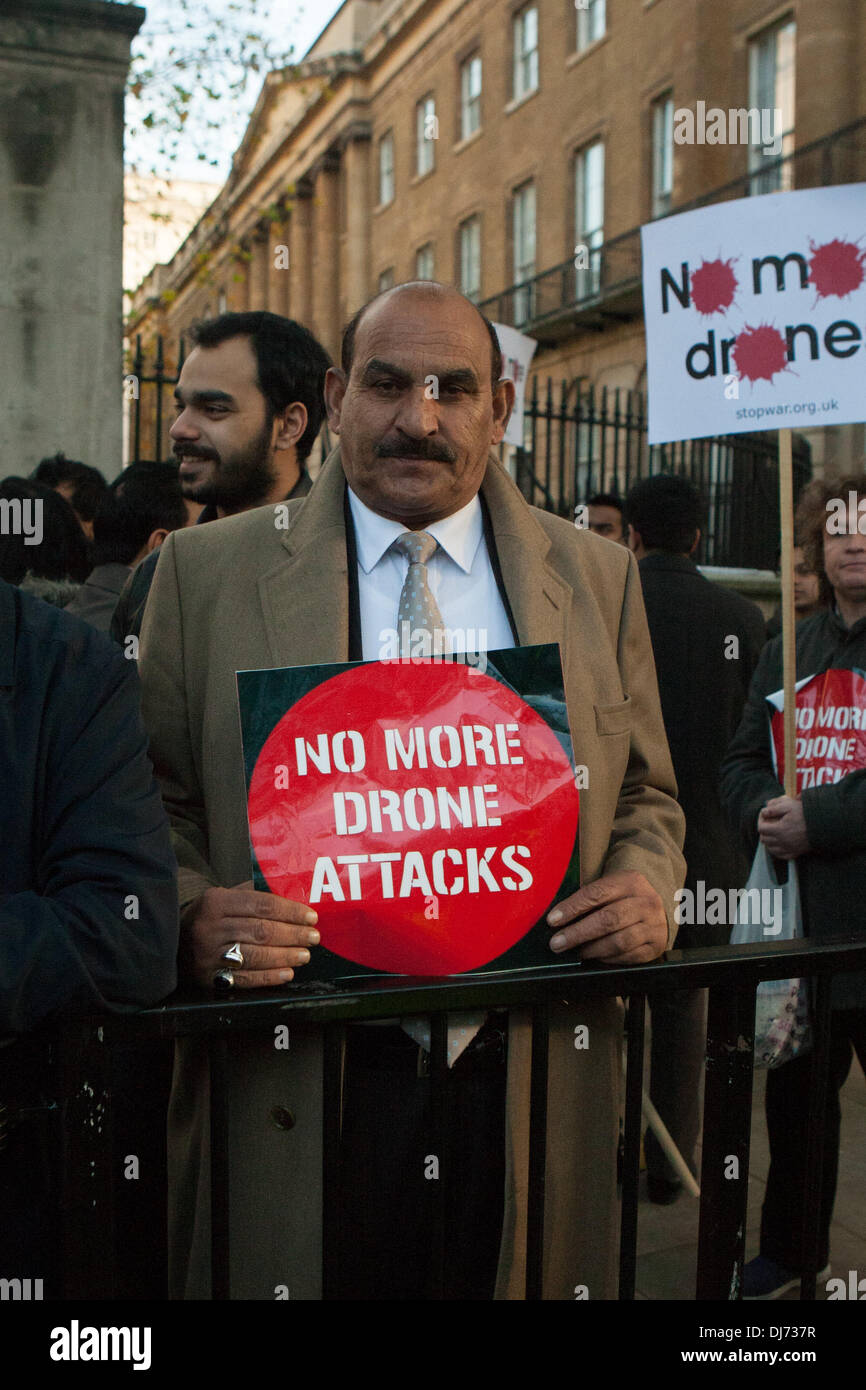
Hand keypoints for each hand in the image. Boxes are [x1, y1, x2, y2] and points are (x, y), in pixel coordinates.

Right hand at [184, 881, 319, 988]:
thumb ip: (253, 899)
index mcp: (216, 901)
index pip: (262, 905)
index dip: (290, 912)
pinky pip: (244, 978)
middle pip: (261, 931)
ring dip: (285, 956)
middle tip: (314, 937)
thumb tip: (294, 906)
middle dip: (293, 934)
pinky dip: (269, 977)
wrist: (172, 939)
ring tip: (305, 955)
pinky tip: (287, 973)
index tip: (311, 917)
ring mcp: (208, 954)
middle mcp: (211, 927)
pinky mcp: (208, 977)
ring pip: (255, 955)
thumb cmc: (209, 916)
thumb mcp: (223, 897)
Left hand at [546, 870, 668, 964]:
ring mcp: (654, 925)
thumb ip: (588, 899)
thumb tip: (556, 919)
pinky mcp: (656, 946)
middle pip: (608, 919)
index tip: (553, 920)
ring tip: (576, 952)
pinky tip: (595, 957)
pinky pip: (629, 956)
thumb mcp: (611, 888)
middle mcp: (646, 902)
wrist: (657, 908)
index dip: (572, 908)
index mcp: (630, 881)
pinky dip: (608, 959)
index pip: (596, 893)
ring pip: (619, 941)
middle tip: (557, 943)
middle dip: (578, 933)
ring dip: (592, 949)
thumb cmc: (623, 898)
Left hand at [758, 796, 809, 858]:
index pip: (761, 828)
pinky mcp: (795, 853)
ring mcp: (789, 849)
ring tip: (772, 832)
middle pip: (764, 839)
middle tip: (768, 822)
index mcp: (779, 830)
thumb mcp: (789, 805)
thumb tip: (763, 812)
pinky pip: (780, 855)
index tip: (764, 815)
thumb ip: (774, 808)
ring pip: (770, 849)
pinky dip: (776, 850)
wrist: (823, 825)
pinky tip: (779, 843)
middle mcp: (782, 842)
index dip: (760, 820)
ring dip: (768, 841)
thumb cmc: (806, 814)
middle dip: (763, 830)